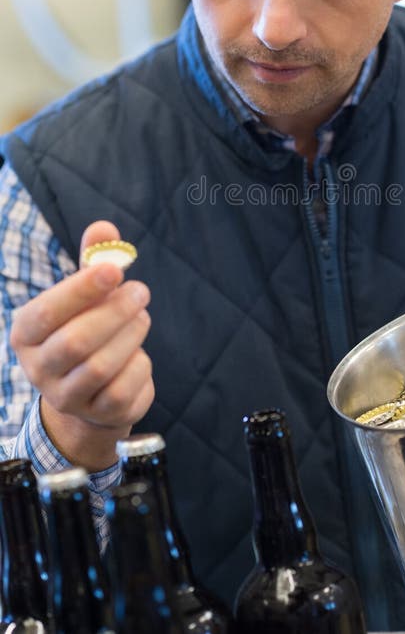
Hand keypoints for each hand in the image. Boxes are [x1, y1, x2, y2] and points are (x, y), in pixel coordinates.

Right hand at [10, 221, 153, 468]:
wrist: (92, 390)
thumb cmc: (86, 327)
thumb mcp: (85, 294)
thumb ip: (93, 260)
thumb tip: (104, 228)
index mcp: (26, 333)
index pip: (47, 311)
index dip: (81, 290)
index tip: (114, 270)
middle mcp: (38, 370)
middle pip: (76, 341)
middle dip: (115, 311)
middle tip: (140, 290)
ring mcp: (67, 397)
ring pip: (101, 366)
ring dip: (131, 333)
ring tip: (141, 315)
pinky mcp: (100, 414)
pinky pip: (125, 386)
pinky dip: (140, 362)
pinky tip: (137, 352)